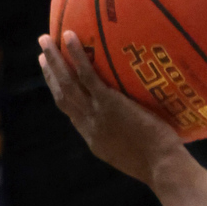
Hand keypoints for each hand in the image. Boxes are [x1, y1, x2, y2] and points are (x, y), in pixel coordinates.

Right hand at [37, 33, 186, 184]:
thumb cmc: (161, 166)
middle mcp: (89, 127)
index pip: (72, 114)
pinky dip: (76, 55)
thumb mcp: (135, 156)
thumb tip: (138, 125)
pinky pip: (87, 75)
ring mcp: (97, 114)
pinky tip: (69, 36)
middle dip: (50, 75)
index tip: (55, 81)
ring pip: (67, 83)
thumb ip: (128, 139)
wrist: (163, 169)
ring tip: (45, 40)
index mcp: (95, 140)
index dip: (61, 96)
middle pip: (63, 96)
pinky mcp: (109, 104)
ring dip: (54, 60)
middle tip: (43, 55)